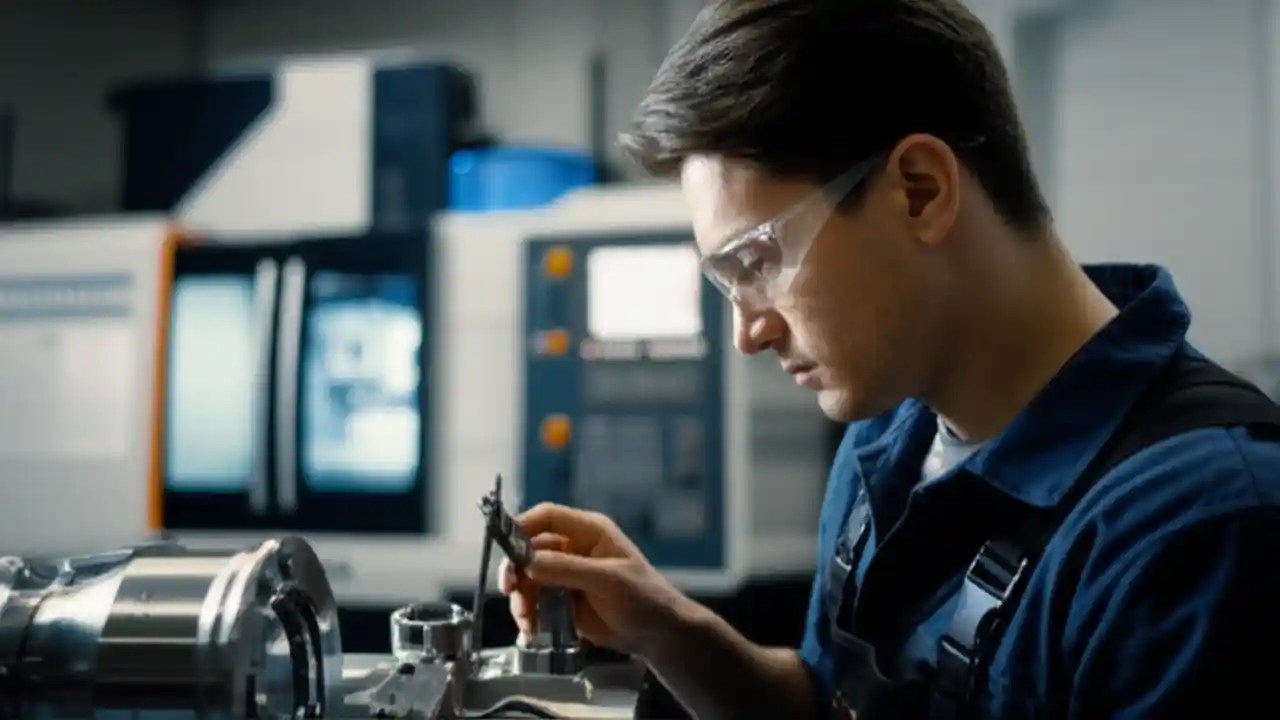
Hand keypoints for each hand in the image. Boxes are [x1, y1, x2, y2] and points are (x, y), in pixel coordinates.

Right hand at [497, 502, 691, 658]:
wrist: (657, 634)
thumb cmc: (642, 597)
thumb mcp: (608, 579)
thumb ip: (568, 569)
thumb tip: (528, 562)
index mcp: (588, 531)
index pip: (548, 516)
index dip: (523, 525)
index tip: (505, 546)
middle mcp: (572, 548)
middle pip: (530, 548)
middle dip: (517, 569)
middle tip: (510, 590)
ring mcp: (565, 574)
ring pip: (528, 577)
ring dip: (521, 597)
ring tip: (527, 620)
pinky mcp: (562, 599)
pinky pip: (535, 600)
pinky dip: (528, 613)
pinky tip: (532, 628)